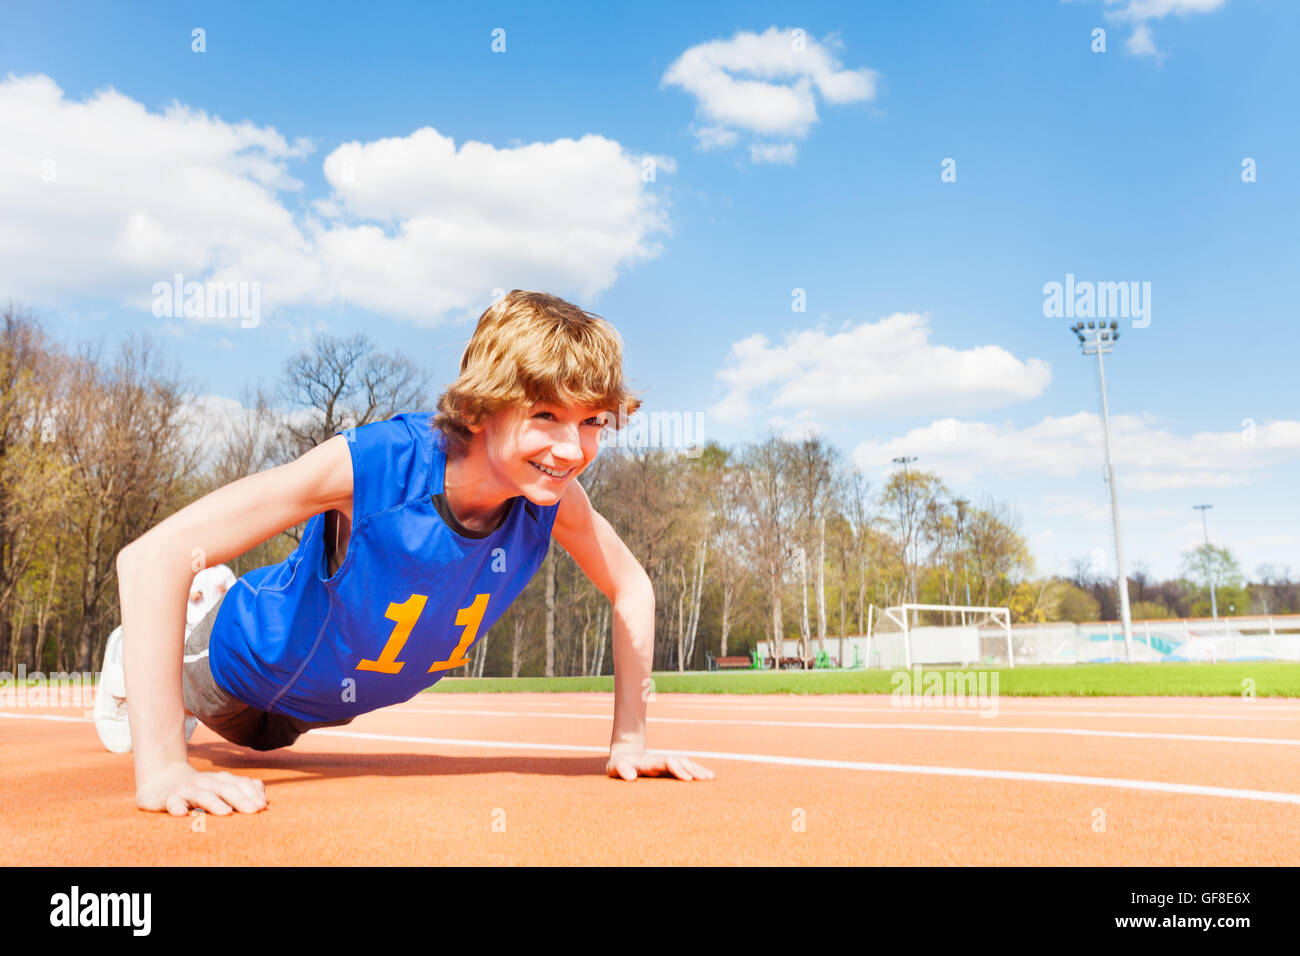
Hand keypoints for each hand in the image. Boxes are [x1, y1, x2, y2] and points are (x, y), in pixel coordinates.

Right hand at [136, 763, 267, 815]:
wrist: (161, 780)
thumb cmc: (199, 788)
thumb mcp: (220, 787)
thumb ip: (241, 790)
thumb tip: (264, 800)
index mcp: (220, 780)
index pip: (239, 784)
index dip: (252, 794)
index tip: (263, 806)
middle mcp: (205, 782)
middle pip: (225, 789)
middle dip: (241, 799)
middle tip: (254, 811)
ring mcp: (186, 789)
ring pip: (201, 795)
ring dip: (214, 803)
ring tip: (226, 813)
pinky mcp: (167, 797)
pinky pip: (172, 802)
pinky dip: (177, 807)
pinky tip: (182, 814)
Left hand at [606, 750, 713, 781]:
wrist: (624, 756)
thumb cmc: (618, 767)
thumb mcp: (615, 768)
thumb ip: (622, 770)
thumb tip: (631, 777)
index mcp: (650, 762)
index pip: (667, 762)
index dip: (678, 769)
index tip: (688, 779)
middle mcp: (662, 760)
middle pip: (681, 761)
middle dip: (693, 769)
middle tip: (706, 779)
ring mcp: (667, 762)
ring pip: (686, 763)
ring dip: (698, 769)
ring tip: (711, 778)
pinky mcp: (669, 767)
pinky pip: (686, 767)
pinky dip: (697, 771)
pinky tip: (708, 776)